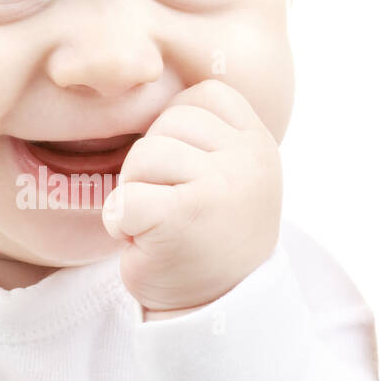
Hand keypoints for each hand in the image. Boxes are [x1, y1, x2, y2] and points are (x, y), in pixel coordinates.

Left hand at [101, 78, 281, 314]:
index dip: (175, 132)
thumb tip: (141, 71)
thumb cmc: (206, 236)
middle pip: (165, 124)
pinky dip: (120, 223)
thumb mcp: (224, 172)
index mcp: (258, 141)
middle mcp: (249, 157)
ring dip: (133, 194)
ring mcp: (222, 184)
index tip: (186, 178)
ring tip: (157, 225)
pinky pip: (125, 199)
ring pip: (142, 156)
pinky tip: (143, 242)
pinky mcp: (186, 215)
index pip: (200, 96)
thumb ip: (205, 133)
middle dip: (150, 167)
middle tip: (169, 208)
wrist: (216, 309)